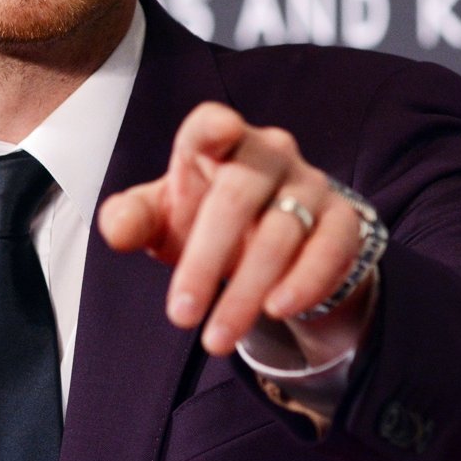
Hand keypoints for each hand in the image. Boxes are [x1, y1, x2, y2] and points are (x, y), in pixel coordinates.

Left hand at [98, 102, 365, 356]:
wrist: (265, 244)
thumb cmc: (201, 217)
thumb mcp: (161, 217)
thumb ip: (131, 218)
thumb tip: (118, 228)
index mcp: (217, 141)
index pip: (212, 123)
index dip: (216, 127)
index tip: (219, 132)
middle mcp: (267, 152)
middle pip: (238, 196)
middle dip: (206, 259)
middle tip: (180, 315)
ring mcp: (309, 182)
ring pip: (282, 230)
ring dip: (248, 290)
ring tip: (216, 337)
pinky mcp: (342, 217)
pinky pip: (330, 247)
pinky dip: (306, 282)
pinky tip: (277, 311)